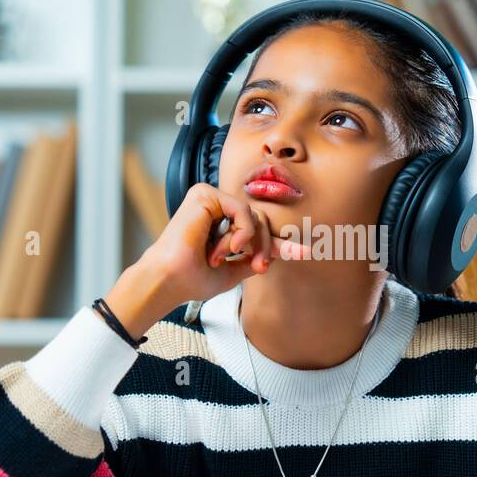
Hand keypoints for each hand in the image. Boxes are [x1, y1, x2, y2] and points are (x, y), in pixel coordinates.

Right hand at [103, 182, 310, 337]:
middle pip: (261, 220)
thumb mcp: (233, 271)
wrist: (170, 281)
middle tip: (260, 266)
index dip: (280, 243)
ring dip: (251, 241)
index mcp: (219, 224)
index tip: (306, 253)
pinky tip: (229, 245)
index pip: (257, 229)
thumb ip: (254, 258)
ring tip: (231, 257)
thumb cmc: (192, 279)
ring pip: (254, 215)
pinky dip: (242, 230)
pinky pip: (242, 209)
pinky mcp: (205, 195)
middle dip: (266, 246)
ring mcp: (210, 200)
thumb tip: (284, 252)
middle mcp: (215, 208)